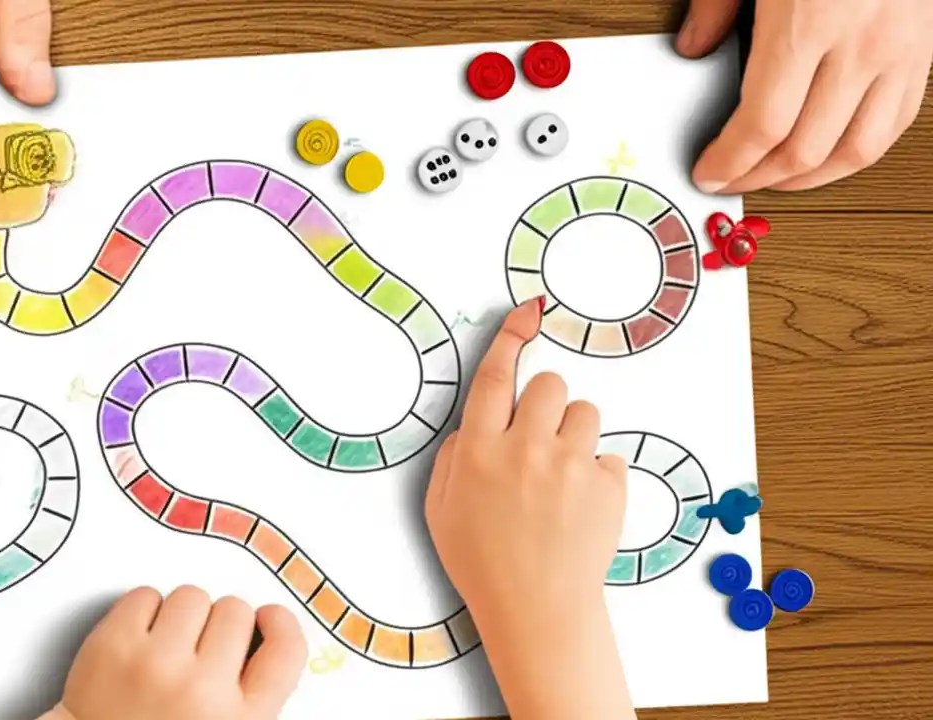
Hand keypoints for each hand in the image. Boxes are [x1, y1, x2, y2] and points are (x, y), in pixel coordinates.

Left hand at [44, 586, 307, 719]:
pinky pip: (146, 594)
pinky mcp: (114, 645)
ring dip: (182, 615)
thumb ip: (249, 694)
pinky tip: (139, 640)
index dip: (280, 623)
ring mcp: (157, 665)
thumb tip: (263, 634)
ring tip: (166, 645)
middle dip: (219, 623)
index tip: (268, 617)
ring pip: (192, 596)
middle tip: (200, 647)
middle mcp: (203, 691)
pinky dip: (143, 611)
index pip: (285, 650)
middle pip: (236, 611)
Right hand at [425, 298, 633, 719]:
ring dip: (573, 434)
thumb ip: (454, 457)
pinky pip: (607, 455)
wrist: (537, 610)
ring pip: (584, 411)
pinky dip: (596, 473)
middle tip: (539, 439)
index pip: (494, 377)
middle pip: (549, 384)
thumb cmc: (484, 563)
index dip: (510, 339)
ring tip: (560, 476)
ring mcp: (569, 466)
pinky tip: (579, 504)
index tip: (527, 313)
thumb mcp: (441, 509)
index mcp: (478, 451)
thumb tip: (475, 428)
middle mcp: (524, 449)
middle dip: (545, 403)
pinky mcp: (607, 485)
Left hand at [677, 0, 931, 192]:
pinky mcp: (925, 47)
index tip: (708, 171)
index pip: (763, 125)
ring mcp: (901, 47)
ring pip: (858, 149)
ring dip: (810, 178)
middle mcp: (861, 41)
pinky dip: (858, 150)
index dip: (730, 161)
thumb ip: (716, 4)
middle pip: (806, 148)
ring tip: (774, 178)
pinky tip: (828, 153)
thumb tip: (694, 48)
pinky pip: (896, 122)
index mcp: (809, 21)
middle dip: (759, 176)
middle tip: (730, 180)